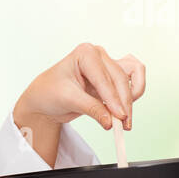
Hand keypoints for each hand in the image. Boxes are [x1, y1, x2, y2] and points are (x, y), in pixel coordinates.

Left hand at [14, 43, 145, 132]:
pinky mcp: (112, 77)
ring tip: (125, 121)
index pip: (104, 77)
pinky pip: (132, 80)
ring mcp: (107, 65)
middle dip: (123, 102)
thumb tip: (110, 121)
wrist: (45, 99)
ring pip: (130, 79)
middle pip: (120, 78)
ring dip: (131, 99)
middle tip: (123, 124)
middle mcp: (99, 56)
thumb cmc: (49, 92)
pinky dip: (133, 94)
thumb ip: (91, 108)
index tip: (119, 117)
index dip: (113, 98)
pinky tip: (127, 110)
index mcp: (85, 53)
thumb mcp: (68, 100)